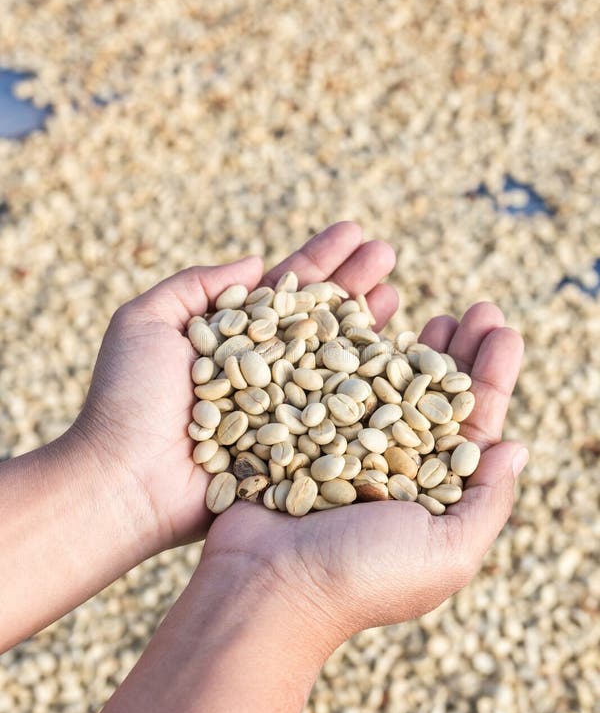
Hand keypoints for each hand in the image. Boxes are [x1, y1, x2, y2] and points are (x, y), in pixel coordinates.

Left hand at [72, 222, 396, 554]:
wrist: (126, 480)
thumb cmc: (129, 398)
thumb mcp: (145, 321)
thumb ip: (196, 285)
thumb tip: (255, 264)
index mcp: (232, 337)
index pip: (284, 290)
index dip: (320, 260)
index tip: (354, 232)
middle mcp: (263, 370)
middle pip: (317, 319)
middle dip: (353, 283)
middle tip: (387, 252)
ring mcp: (283, 410)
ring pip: (335, 361)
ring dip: (367, 326)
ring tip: (398, 292)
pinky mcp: (296, 450)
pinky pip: (339, 416)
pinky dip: (369, 389)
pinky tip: (397, 361)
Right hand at [201, 262, 525, 643]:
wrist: (265, 586)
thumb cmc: (361, 576)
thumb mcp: (449, 551)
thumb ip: (488, 502)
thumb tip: (515, 447)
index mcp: (435, 496)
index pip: (474, 424)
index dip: (492, 375)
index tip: (503, 331)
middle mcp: (394, 469)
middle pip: (435, 396)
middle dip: (459, 352)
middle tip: (476, 310)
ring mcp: (346, 450)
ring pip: (386, 384)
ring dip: (409, 343)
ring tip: (428, 309)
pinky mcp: (302, 437)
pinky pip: (333, 385)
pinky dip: (351, 352)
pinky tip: (364, 323)